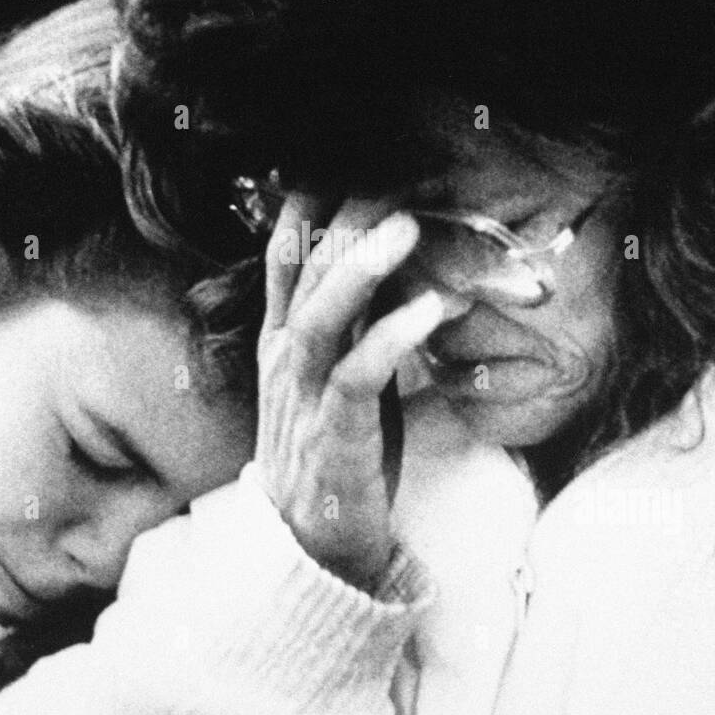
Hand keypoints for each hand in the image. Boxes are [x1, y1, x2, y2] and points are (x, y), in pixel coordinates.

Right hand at [256, 195, 447, 591]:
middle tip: (390, 178)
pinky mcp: (334, 438)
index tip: (346, 161)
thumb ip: (354, 328)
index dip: (310, 205)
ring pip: (322, 318)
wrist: (310, 553)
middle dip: (344, 220)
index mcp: (285, 342)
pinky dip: (391, 339)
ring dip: (361, 268)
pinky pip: (358, 378)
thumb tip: (394, 273)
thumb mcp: (339, 380)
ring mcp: (303, 399)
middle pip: (304, 274)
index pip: (285, 256)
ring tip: (404, 225)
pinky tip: (429, 308)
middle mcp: (286, 361)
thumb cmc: (334, 457)